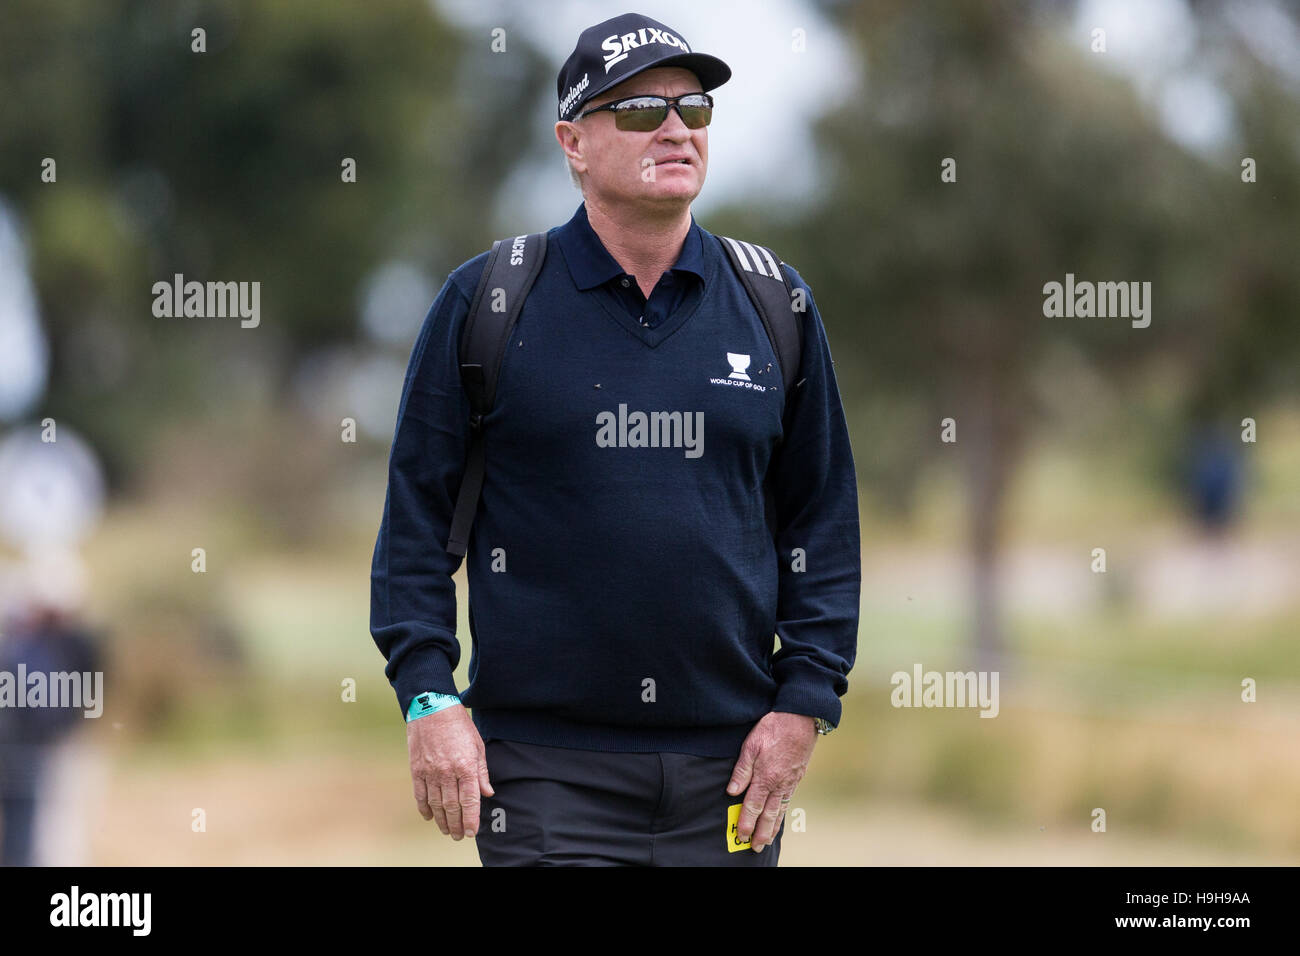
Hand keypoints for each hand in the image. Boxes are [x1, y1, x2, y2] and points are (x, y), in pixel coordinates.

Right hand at [405, 704, 493, 838]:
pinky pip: (420, 794)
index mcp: (465, 765)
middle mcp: (447, 772)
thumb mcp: (477, 745)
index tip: (472, 832)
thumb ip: (482, 772)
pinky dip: (424, 808)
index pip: (470, 800)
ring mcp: (430, 771)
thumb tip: (488, 793)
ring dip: (441, 820)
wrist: (432, 707)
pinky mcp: (416, 769)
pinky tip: (429, 817)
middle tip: (459, 835)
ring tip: (447, 830)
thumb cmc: (458, 725)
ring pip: (435, 804)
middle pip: (452, 806)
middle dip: (457, 824)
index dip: (471, 819)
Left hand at [726, 711, 816, 851]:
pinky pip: (788, 799)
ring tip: (767, 839)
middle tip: (755, 847)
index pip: (753, 806)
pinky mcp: (797, 776)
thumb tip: (732, 792)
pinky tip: (780, 817)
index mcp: (766, 776)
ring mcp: (790, 781)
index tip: (741, 835)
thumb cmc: (774, 727)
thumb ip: (741, 770)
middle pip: (768, 814)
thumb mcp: (751, 744)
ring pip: (780, 810)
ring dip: (773, 827)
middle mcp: (779, 783)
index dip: (746, 822)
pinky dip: (783, 812)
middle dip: (761, 832)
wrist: (801, 717)